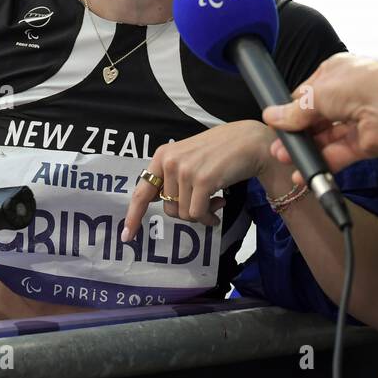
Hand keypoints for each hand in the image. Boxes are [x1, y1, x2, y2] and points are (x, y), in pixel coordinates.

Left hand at [121, 120, 282, 241]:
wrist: (250, 141)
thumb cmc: (221, 151)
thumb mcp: (189, 158)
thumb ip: (173, 177)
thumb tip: (166, 205)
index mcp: (162, 155)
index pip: (142, 191)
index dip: (134, 215)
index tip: (128, 236)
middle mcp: (169, 162)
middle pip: (169, 208)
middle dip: (187, 211)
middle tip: (207, 203)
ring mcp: (185, 171)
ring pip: (185, 213)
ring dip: (202, 214)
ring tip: (216, 201)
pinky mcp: (202, 181)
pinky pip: (198, 214)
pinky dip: (209, 217)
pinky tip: (220, 205)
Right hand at [261, 53, 377, 174]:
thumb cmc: (359, 85)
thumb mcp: (316, 95)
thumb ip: (294, 111)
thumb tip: (271, 116)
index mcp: (334, 75)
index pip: (307, 95)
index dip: (291, 110)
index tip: (276, 125)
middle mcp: (346, 96)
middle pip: (316, 119)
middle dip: (297, 134)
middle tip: (279, 148)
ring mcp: (357, 120)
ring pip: (327, 138)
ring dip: (308, 150)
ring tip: (286, 160)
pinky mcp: (366, 144)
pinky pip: (340, 155)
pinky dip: (323, 164)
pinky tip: (306, 173)